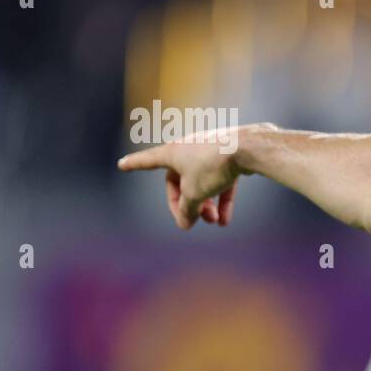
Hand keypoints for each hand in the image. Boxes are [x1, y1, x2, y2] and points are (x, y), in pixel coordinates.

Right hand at [117, 123, 275, 229]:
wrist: (248, 148)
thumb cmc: (212, 166)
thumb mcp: (194, 193)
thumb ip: (186, 209)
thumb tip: (185, 223)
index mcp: (171, 152)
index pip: (147, 160)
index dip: (134, 165)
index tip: (122, 164)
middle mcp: (188, 148)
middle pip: (180, 180)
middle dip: (188, 204)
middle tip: (195, 221)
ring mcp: (210, 151)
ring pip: (202, 182)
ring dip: (206, 205)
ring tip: (214, 222)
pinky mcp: (229, 156)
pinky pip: (221, 180)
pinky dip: (221, 199)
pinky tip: (225, 221)